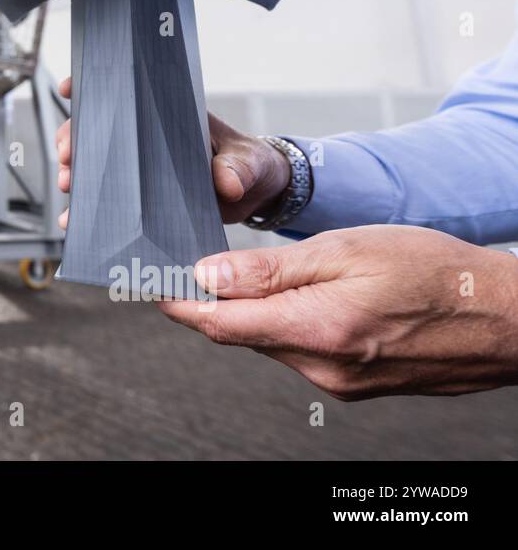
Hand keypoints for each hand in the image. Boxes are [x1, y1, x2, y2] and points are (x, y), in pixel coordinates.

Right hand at [55, 76, 290, 228]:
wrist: (257, 197)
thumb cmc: (252, 164)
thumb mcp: (250, 162)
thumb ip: (238, 169)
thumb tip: (226, 184)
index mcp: (170, 118)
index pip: (126, 95)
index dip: (93, 88)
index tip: (70, 90)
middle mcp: (148, 142)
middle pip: (99, 131)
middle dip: (74, 140)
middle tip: (68, 157)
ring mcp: (142, 171)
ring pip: (97, 166)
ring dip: (76, 174)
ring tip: (68, 185)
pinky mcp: (143, 200)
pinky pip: (110, 202)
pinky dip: (90, 210)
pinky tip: (75, 220)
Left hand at [162, 225, 517, 398]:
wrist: (505, 317)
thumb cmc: (436, 272)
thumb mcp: (346, 249)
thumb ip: (271, 269)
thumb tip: (208, 276)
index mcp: (316, 330)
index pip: (220, 325)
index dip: (180, 304)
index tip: (152, 286)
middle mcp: (322, 368)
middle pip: (242, 334)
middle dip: (218, 301)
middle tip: (195, 263)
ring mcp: (340, 382)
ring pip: (272, 342)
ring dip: (258, 311)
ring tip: (265, 273)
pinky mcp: (355, 385)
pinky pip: (302, 351)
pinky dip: (290, 323)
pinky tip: (309, 296)